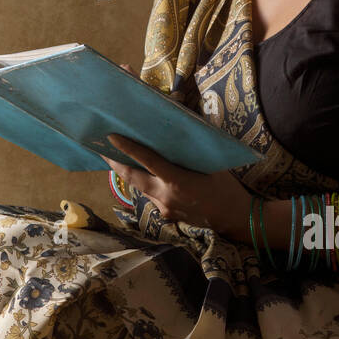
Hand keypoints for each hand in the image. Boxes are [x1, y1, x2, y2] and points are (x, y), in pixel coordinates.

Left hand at [99, 133, 249, 231]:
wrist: (236, 218)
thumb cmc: (226, 186)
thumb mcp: (211, 163)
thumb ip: (192, 145)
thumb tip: (178, 120)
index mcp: (176, 181)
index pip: (146, 161)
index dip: (127, 149)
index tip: (111, 137)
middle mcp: (165, 196)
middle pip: (132, 178)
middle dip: (115, 163)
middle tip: (102, 148)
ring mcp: (164, 208)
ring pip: (139, 188)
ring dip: (129, 174)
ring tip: (117, 158)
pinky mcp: (166, 215)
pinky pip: (150, 196)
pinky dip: (145, 184)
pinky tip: (144, 175)